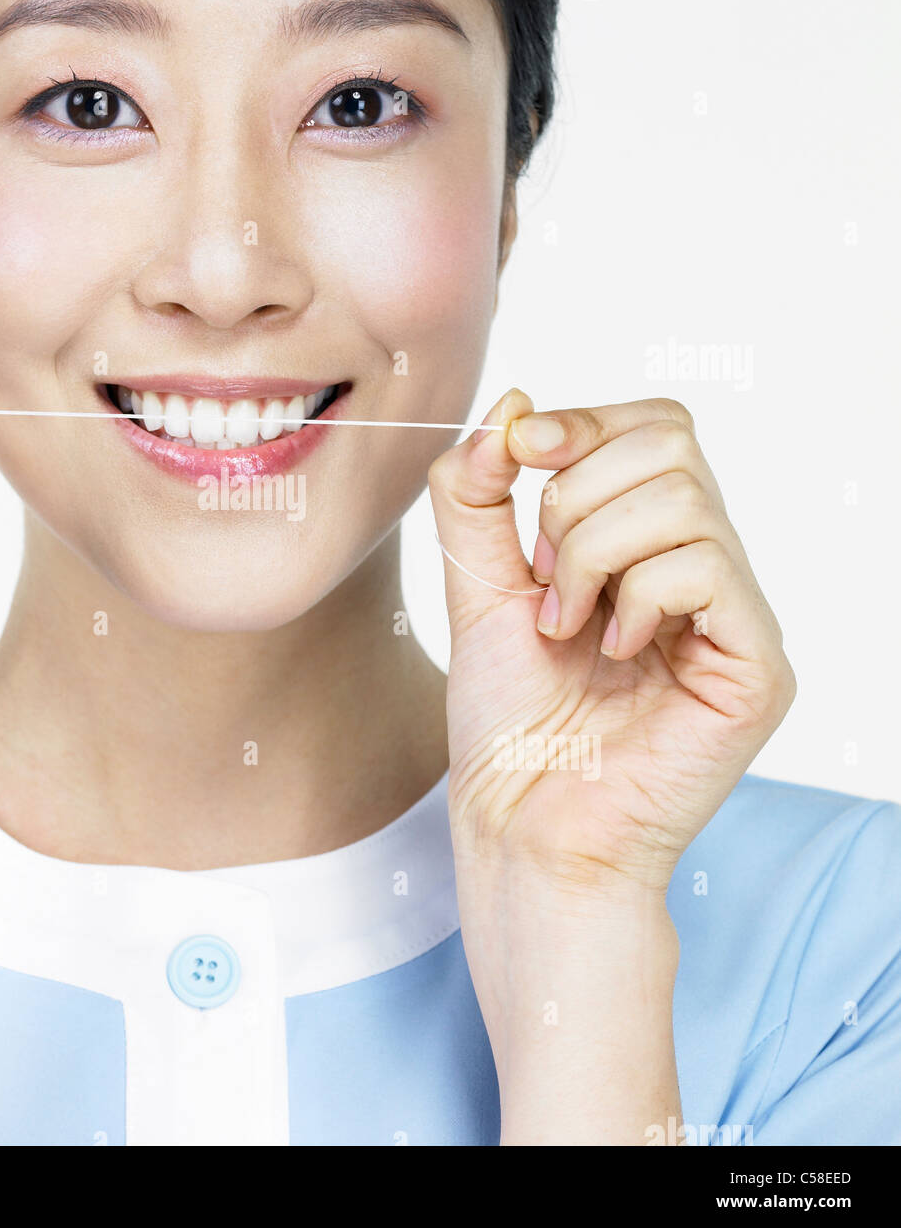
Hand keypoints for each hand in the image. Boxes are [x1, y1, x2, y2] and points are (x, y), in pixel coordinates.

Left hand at [428, 388, 795, 898]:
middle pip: (671, 442)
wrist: (521, 823)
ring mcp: (736, 616)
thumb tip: (514, 404)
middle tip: (544, 579)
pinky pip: (706, 567)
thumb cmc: (508, 720)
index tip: (522, 446)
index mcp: (646, 544)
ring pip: (682, 499)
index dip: (585, 421)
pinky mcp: (755, 666)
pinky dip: (635, 597)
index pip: (652, 427)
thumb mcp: (473, 584)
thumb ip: (478, 495)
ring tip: (566, 625)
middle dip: (575, 497)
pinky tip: (612, 652)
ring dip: (590, 553)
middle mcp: (703, 568)